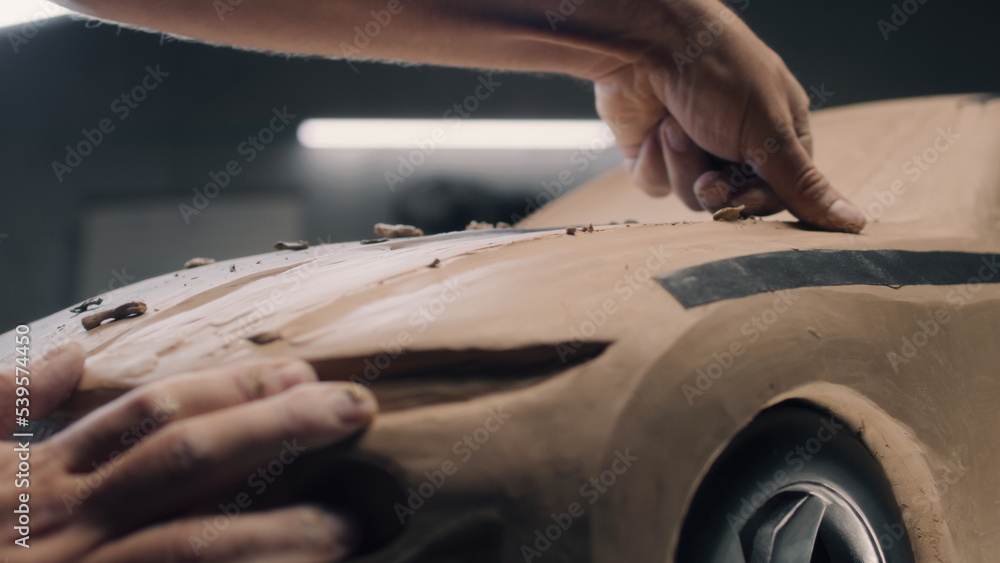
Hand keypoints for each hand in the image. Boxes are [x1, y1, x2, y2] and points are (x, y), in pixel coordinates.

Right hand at [1, 343, 376, 561]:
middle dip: (279, 430)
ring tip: (356, 522)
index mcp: (38, 483)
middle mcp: (67, 527)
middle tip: (358, 409)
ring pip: (197, 548)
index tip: (299, 375)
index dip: (230, 388)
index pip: (149, 414)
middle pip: (190, 460)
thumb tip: (67, 353)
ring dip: (282, 533)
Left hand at [594, 0, 865, 232]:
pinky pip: (656, 185)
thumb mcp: (769, 130)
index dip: (758, 201)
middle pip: (733, 202)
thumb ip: (803, 184)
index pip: (780, 196)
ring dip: (682, 164)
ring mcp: (692, 150)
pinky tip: (653, 129)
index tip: (745, 193)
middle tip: (707, 170)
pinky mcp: (652, 154)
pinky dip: (654, 162)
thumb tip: (855, 222)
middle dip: (716, 187)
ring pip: (691, 198)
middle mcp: (736, 145)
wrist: (646, 41)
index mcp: (778, 135)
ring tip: (674, 126)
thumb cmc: (718, 70)